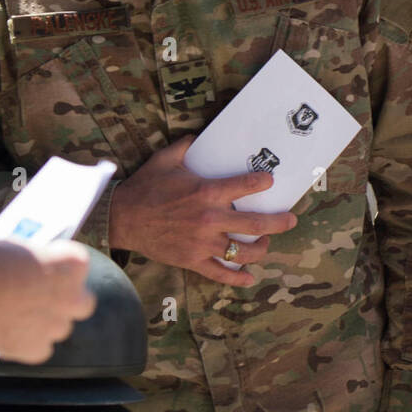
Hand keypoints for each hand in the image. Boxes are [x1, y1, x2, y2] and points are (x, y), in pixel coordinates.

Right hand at [0, 239, 95, 362]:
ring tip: (18, 319)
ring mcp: (57, 325)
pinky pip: (39, 350)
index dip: (57, 267)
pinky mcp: (35, 349)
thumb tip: (31, 273)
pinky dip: (26, 346)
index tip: (43, 268)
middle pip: (82, 303)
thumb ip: (34, 264)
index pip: (76, 264)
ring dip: (45, 325)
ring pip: (60, 328)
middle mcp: (74, 296)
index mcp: (74, 263)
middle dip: (66, 303)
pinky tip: (9, 337)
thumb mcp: (20, 249)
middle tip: (45, 300)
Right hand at [107, 135, 297, 283]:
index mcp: (206, 192)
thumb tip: (199, 134)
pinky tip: (250, 277)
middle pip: (255, 224)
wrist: (121, 217)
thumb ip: (187, 146)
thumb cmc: (145, 187)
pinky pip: (220, 273)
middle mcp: (209, 219)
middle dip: (279, 222)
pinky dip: (237, 277)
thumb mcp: (166, 159)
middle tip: (291, 219)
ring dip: (261, 248)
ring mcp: (202, 243)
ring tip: (266, 242)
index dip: (262, 183)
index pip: (246, 186)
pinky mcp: (192, 260)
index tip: (271, 182)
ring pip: (243, 251)